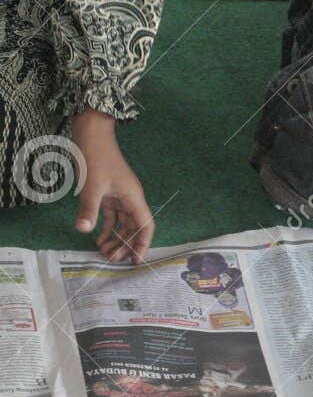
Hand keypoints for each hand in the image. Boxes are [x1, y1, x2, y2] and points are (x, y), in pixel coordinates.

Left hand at [72, 114, 153, 262]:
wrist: (93, 136)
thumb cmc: (97, 159)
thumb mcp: (92, 186)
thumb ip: (89, 209)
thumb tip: (83, 230)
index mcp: (133, 197)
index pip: (145, 226)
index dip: (143, 244)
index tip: (135, 260)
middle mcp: (130, 198)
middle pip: (135, 227)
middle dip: (125, 245)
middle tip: (111, 259)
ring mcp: (120, 196)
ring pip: (123, 223)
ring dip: (115, 238)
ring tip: (103, 252)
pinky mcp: (109, 193)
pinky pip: (112, 215)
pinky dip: (106, 227)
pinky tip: (97, 238)